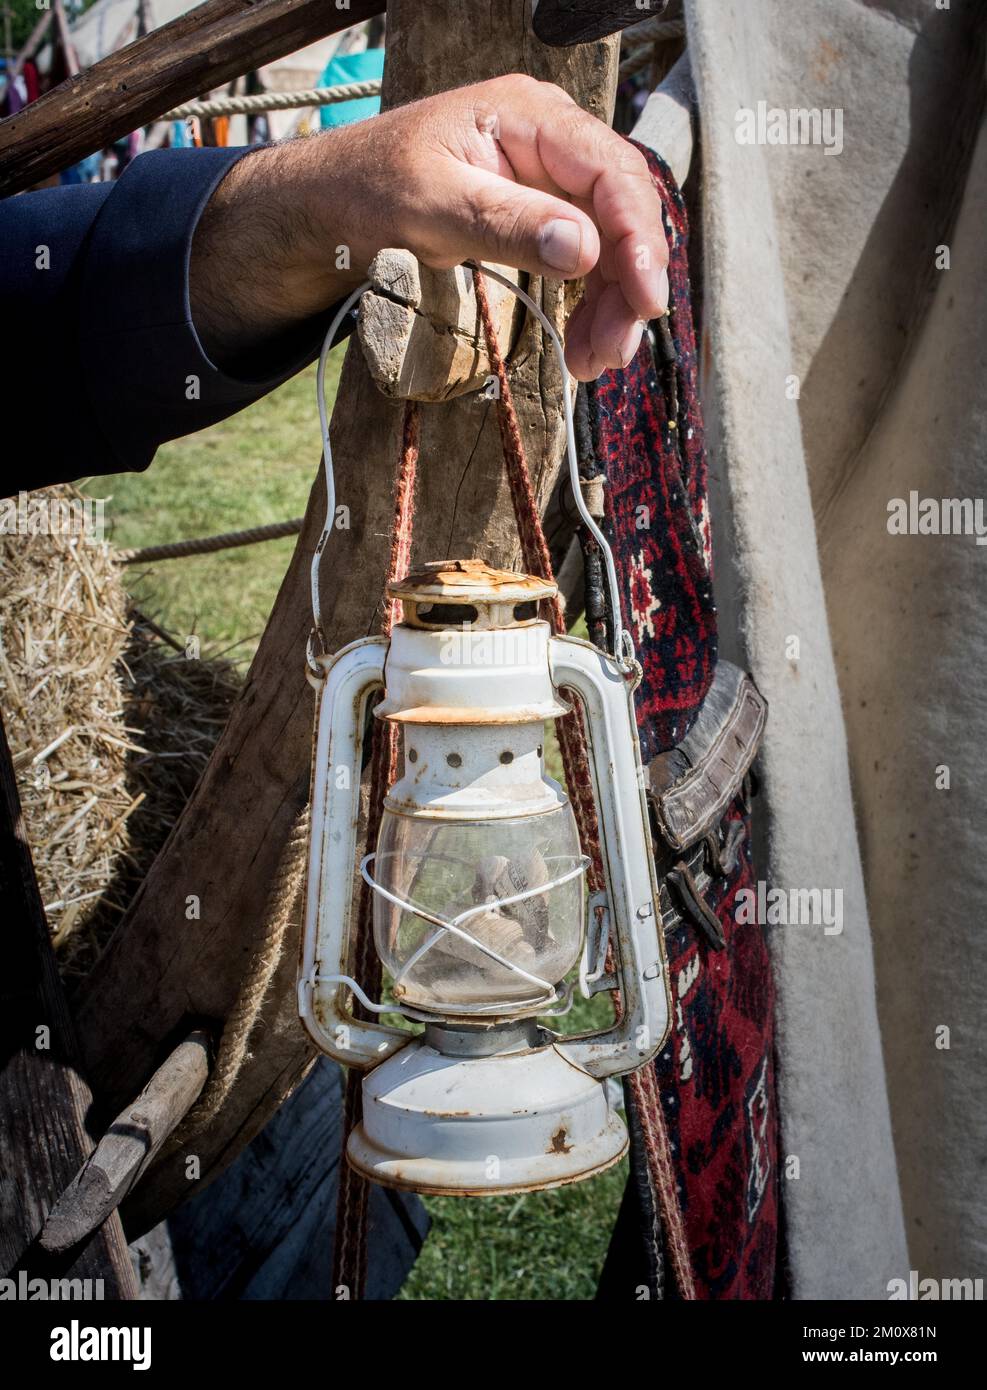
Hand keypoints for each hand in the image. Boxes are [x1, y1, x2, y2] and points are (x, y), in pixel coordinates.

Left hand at [191, 75, 668, 379]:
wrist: (331, 200)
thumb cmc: (368, 188)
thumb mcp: (432, 207)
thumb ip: (508, 225)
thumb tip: (586, 250)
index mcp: (530, 117)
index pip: (612, 173)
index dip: (638, 239)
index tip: (646, 302)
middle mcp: (552, 140)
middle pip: (622, 211)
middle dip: (628, 285)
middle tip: (613, 352)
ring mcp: (549, 177)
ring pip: (610, 243)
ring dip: (611, 306)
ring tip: (592, 363)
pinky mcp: (541, 213)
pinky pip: (585, 260)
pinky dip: (589, 305)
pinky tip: (580, 345)